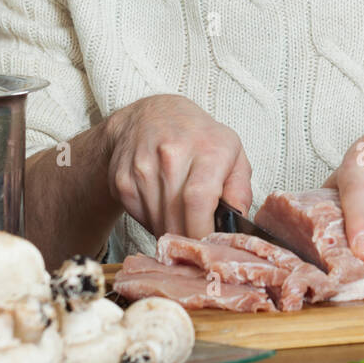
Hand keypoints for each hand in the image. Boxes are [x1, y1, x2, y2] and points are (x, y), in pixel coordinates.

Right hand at [104, 95, 252, 237]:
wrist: (149, 116)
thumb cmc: (198, 137)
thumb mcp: (232, 152)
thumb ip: (240, 190)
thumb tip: (237, 224)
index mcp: (206, 148)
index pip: (199, 199)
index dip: (202, 231)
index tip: (209, 246)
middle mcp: (171, 155)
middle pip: (177, 218)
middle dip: (189, 239)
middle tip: (198, 241)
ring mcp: (142, 168)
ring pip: (158, 222)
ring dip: (171, 231)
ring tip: (182, 218)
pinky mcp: (122, 181)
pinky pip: (140, 217)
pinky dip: (154, 222)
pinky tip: (163, 206)